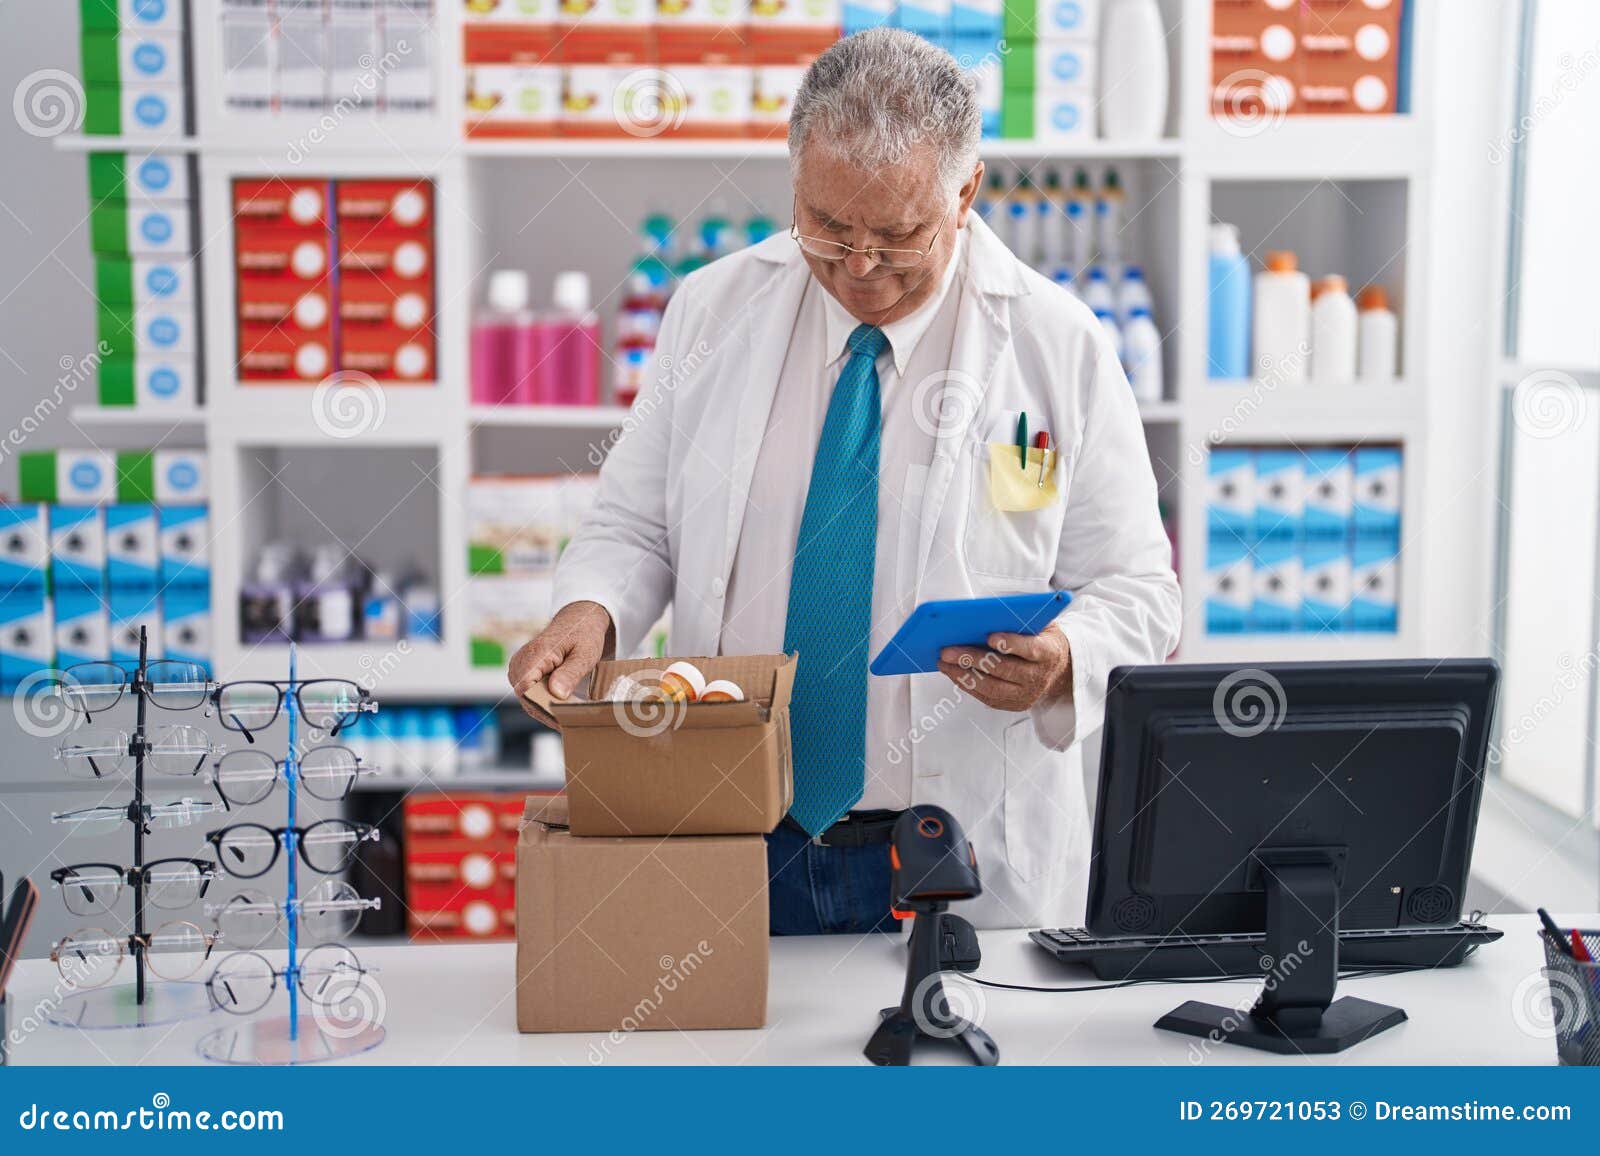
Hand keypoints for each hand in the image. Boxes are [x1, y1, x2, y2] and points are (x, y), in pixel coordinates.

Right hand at [507, 600, 614, 714]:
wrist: (578, 620)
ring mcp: (519, 667)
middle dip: (547, 712)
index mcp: (535, 654)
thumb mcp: (585, 653)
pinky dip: (544, 702)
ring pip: (527, 699)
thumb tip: (556, 693)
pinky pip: (530, 693)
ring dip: (546, 709)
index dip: (543, 708)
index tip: (562, 721)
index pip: (526, 690)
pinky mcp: (523, 672)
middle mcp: (521, 661)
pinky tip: (561, 708)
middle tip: (570, 724)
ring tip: (567, 718)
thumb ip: (570, 673)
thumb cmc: (583, 634)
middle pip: (526, 698)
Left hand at [937, 627, 1071, 711]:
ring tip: (944, 663)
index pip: (1030, 649)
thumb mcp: (1041, 624)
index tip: (990, 637)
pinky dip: (967, 685)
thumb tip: (986, 613)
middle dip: (973, 659)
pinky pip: (987, 698)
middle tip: (948, 650)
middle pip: (1004, 670)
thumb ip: (1021, 619)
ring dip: (963, 675)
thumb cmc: (1042, 639)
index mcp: (1049, 652)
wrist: (1059, 669)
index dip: (1011, 644)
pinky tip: (952, 673)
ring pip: (992, 688)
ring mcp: (1027, 694)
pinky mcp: (1014, 704)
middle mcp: (1039, 677)